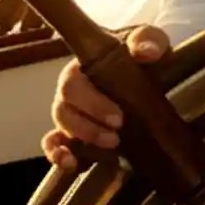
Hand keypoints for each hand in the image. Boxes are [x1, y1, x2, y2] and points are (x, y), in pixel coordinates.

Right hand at [40, 24, 170, 169]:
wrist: (150, 74)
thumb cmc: (143, 54)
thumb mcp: (150, 42)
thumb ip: (148, 40)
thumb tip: (144, 51)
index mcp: (82, 66)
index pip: (72, 82)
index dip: (90, 103)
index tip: (118, 117)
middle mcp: (70, 90)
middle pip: (65, 107)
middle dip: (90, 122)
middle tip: (119, 128)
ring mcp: (70, 112)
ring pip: (62, 125)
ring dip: (84, 137)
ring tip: (114, 144)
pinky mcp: (73, 133)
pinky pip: (54, 144)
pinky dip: (58, 154)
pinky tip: (71, 164)